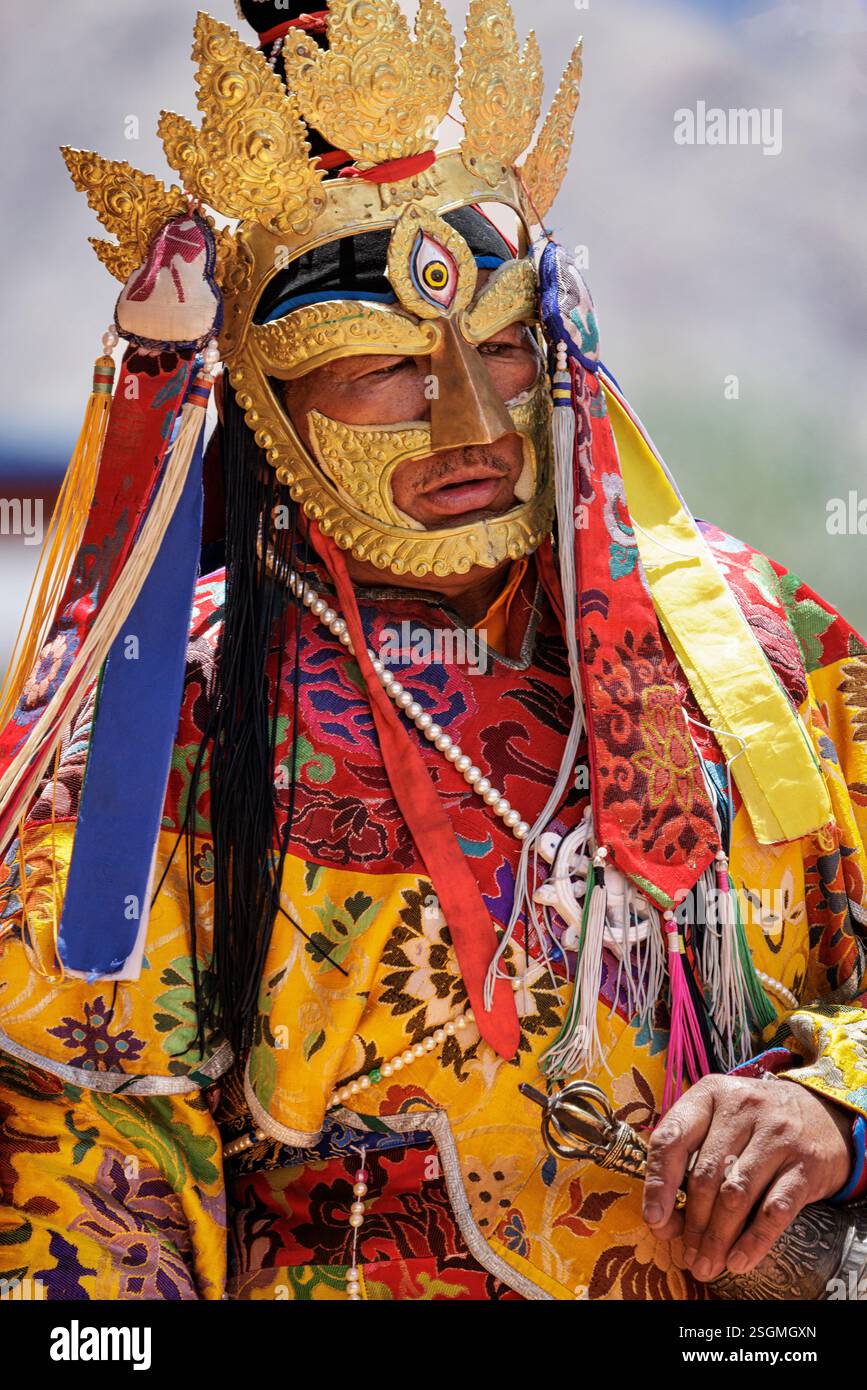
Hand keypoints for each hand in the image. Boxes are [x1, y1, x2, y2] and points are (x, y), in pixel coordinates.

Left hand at [642, 1073, 853, 1281]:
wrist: (824, 1115)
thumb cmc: (755, 1125)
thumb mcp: (720, 1121)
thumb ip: (689, 1159)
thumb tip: (664, 1221)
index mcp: (710, 1095)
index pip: (672, 1139)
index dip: (658, 1183)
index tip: (654, 1220)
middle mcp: (743, 1108)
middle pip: (705, 1175)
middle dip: (693, 1223)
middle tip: (689, 1256)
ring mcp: (778, 1135)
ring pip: (736, 1194)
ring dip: (718, 1237)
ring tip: (707, 1264)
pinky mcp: (806, 1164)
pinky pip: (774, 1209)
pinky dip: (754, 1240)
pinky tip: (739, 1261)